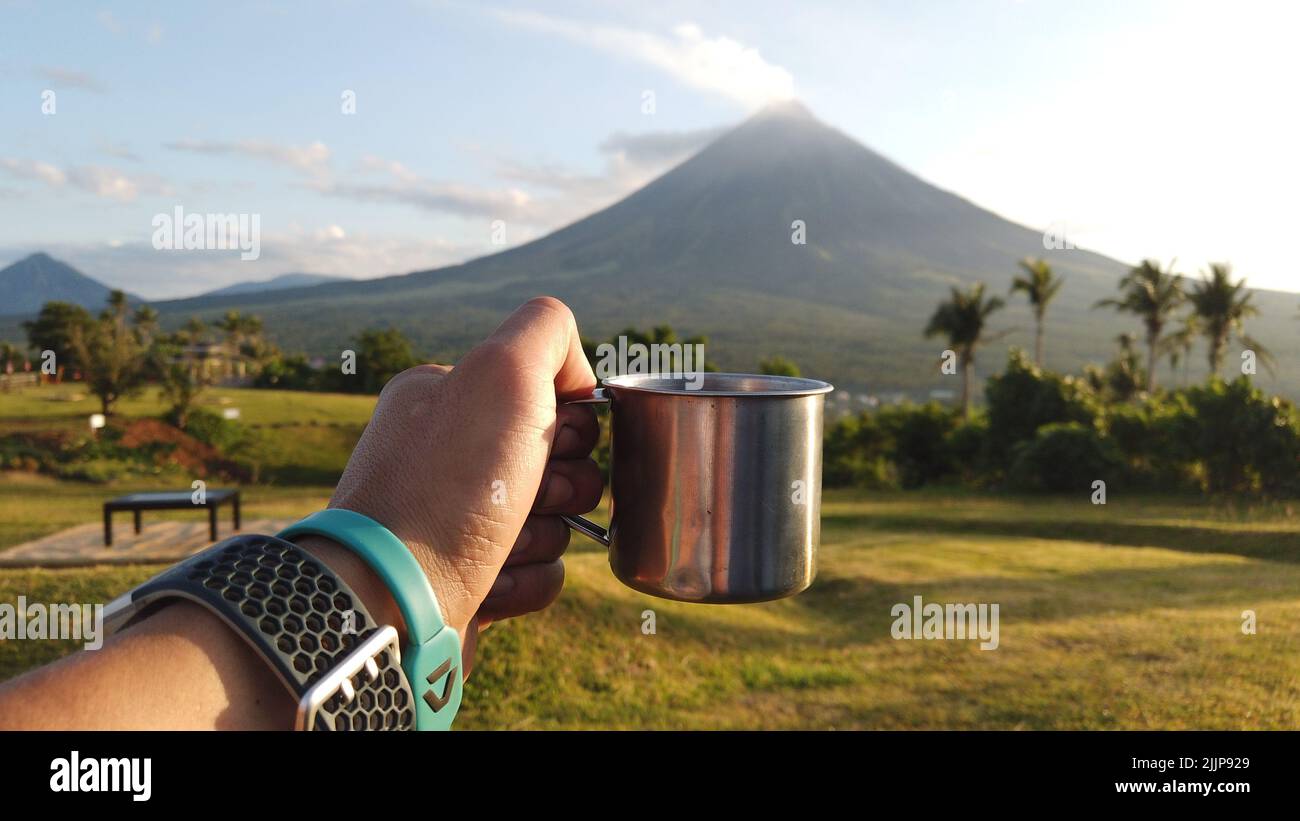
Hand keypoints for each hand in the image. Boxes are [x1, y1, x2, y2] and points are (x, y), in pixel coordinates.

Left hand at [325, 297, 602, 671]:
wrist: (394, 600)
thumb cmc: (449, 486)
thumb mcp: (501, 372)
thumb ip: (546, 331)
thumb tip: (574, 370)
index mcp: (449, 397)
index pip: (550, 397)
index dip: (568, 423)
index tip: (549, 440)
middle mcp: (448, 453)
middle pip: (561, 462)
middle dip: (562, 485)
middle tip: (530, 495)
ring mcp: (458, 519)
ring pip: (556, 521)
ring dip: (543, 536)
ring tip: (499, 545)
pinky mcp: (472, 578)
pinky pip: (541, 573)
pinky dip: (528, 581)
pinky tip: (491, 582)